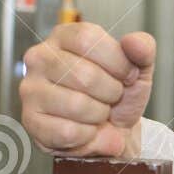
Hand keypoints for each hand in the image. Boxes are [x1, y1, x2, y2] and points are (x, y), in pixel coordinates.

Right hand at [19, 23, 155, 158]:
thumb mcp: (138, 70)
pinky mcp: (30, 120)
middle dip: (111, 94)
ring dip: (99, 116)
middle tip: (111, 99)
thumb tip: (133, 42)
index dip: (117, 63)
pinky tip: (87, 130)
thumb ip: (142, 50)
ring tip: (99, 114)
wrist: (115, 132)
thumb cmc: (119, 97)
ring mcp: (30, 89)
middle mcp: (40, 58)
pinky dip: (88, 137)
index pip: (88, 39)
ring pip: (76, 105)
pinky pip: (68, 132)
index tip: (127, 76)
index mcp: (64, 36)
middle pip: (84, 76)